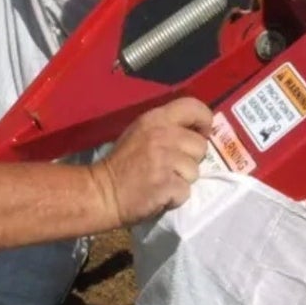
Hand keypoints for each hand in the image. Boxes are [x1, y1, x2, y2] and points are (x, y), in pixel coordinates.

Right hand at [94, 97, 213, 224]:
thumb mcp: (140, 132)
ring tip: (163, 180)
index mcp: (156, 119)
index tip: (201, 133)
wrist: (101, 192)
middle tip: (172, 166)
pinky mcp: (167, 184)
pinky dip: (175, 197)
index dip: (204, 121)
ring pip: (195, 171)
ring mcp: (166, 160)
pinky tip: (159, 194)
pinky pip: (185, 192)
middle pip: (200, 145)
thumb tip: (196, 131)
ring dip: (182, 180)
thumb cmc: (121, 163)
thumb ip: (167, 128)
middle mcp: (163, 135)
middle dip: (191, 159)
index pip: (194, 107)